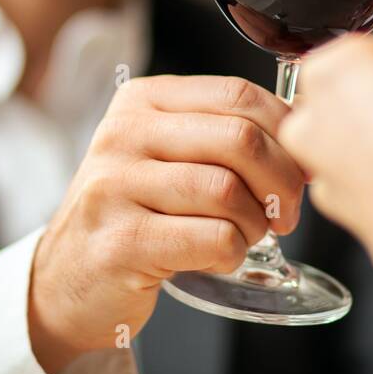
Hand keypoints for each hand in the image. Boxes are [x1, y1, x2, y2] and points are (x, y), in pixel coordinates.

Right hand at [26, 75, 301, 373]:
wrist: (69, 279)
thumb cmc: (134, 213)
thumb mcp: (166, 154)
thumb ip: (221, 134)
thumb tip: (303, 134)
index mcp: (142, 100)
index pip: (237, 94)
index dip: (286, 131)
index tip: (300, 166)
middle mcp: (124, 134)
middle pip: (240, 139)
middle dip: (282, 180)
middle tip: (286, 211)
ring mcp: (116, 186)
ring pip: (228, 191)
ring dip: (255, 223)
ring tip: (246, 235)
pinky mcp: (121, 241)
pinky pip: (213, 238)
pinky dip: (233, 252)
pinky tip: (219, 256)